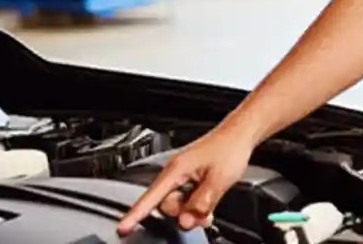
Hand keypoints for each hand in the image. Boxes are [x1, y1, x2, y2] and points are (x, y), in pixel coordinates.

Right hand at [115, 125, 254, 235]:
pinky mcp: (191, 181)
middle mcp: (175, 173)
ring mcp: (183, 178)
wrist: (239, 135)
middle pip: (166, 206)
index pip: (151, 197)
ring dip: (191, 212)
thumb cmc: (229, 149)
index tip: (122, 227)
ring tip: (209, 208)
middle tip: (203, 214)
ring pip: (178, 206)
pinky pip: (187, 201)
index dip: (135, 215)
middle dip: (182, 215)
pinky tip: (208, 206)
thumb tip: (186, 220)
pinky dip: (196, 208)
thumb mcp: (219, 179)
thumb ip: (201, 202)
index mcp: (176, 170)